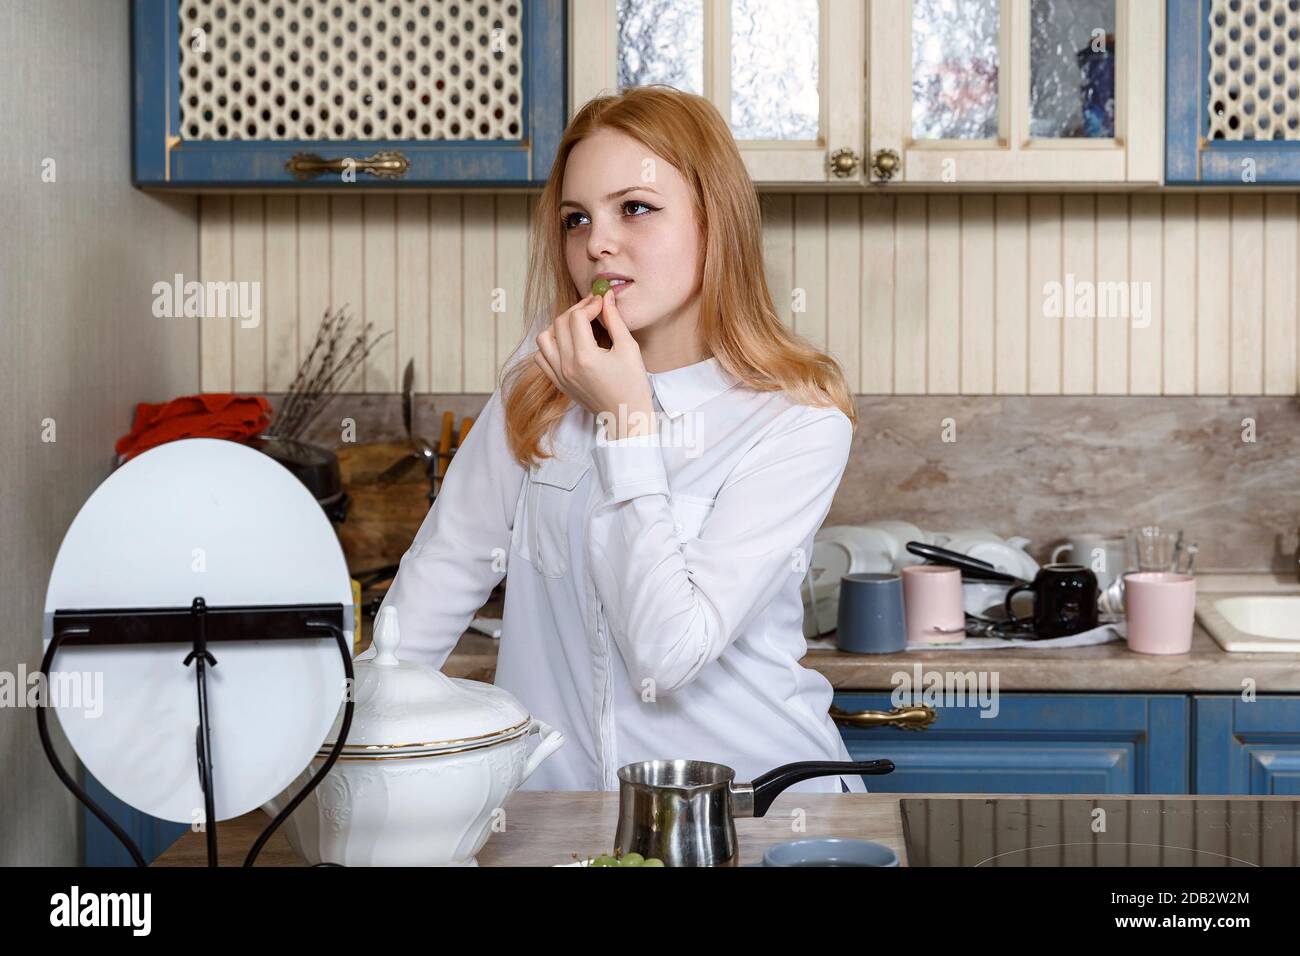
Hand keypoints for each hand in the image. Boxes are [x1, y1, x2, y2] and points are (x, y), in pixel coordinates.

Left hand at [534, 289, 656, 438]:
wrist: (626, 416)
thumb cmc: (632, 384)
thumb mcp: (629, 348)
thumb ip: (615, 320)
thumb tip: (607, 297)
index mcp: (585, 357)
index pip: (577, 317)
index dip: (589, 304)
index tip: (601, 303)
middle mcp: (567, 366)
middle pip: (559, 323)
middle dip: (576, 310)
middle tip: (592, 308)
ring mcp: (560, 375)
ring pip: (544, 338)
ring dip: (558, 326)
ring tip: (576, 325)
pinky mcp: (558, 383)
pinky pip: (541, 358)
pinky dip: (550, 346)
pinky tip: (567, 343)